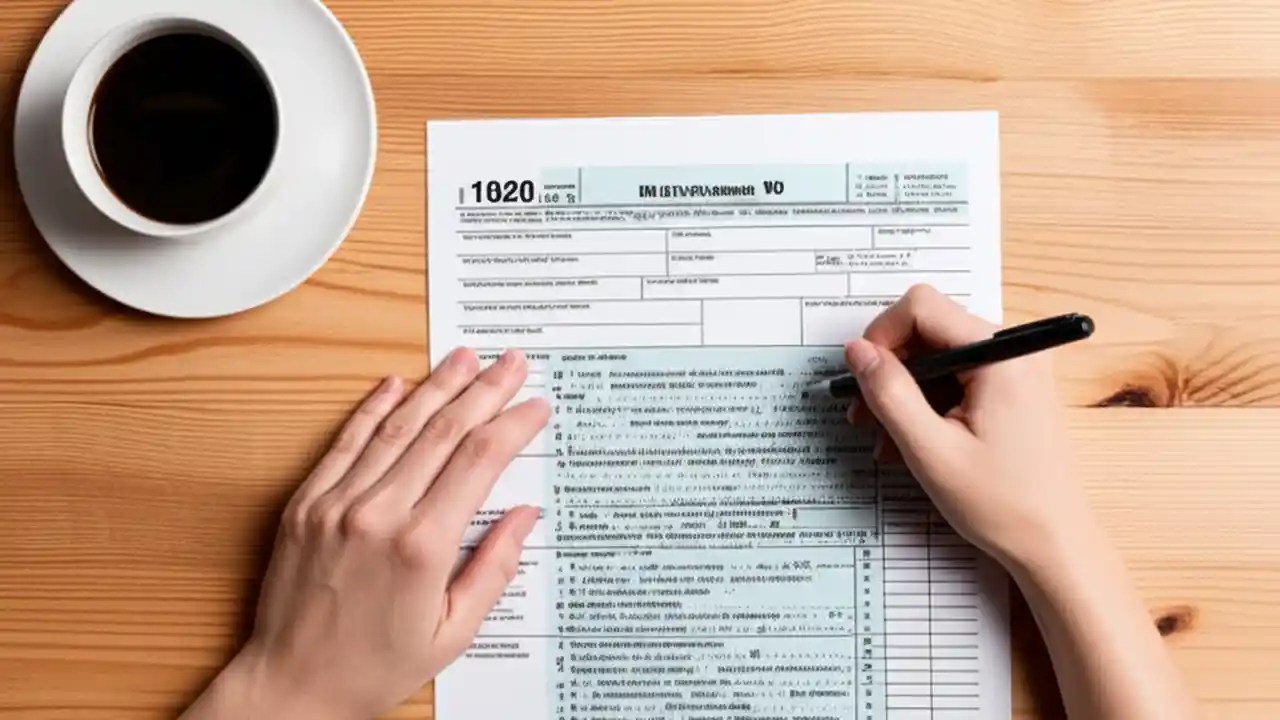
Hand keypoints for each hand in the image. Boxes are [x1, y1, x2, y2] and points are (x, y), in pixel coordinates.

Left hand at [183, 348, 547, 719]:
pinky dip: (372, 410)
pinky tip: (395, 383)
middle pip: (444, 432)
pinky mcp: (305, 504)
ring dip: (435, 387)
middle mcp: (378, 515)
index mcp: (422, 547)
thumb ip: (494, 568)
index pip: (479, 461)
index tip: (534, 406)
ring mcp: (336, 504)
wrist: (292, 686)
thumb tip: (525, 516)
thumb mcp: (453, 632)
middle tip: (511, 363)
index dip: (512, 425)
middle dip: (484, 390)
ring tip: (464, 358)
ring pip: (397, 427)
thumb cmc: (373, 667)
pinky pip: (345, 443)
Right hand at [844, 285, 1090, 568]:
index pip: (922, 306)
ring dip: (903, 392)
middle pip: (928, 329)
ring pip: (936, 356)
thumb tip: (856, 351)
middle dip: (889, 368)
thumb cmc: (1001, 504)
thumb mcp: (930, 450)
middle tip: (863, 414)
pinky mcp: (1010, 389)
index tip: (862, 377)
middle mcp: (1013, 350)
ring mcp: (1014, 369)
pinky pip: (955, 378)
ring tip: (882, 437)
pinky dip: (926, 404)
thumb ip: (889, 394)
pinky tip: (909, 441)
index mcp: (1001, 356)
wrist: (1054, 544)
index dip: (882, 335)